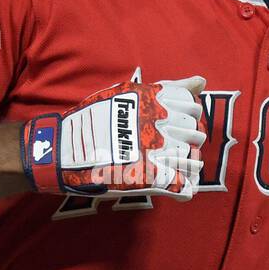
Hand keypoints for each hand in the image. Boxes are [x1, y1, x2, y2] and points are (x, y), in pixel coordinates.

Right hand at [22, 75, 206, 197]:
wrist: (66, 148)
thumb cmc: (96, 118)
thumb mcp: (130, 93)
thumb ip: (170, 87)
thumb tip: (202, 80)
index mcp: (155, 102)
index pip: (194, 109)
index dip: (186, 118)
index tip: (169, 123)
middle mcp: (160, 125)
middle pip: (196, 135)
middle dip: (187, 142)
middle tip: (164, 146)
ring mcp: (157, 154)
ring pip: (194, 162)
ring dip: (187, 165)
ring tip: (169, 166)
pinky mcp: (150, 179)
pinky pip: (185, 188)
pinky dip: (183, 188)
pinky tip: (172, 185)